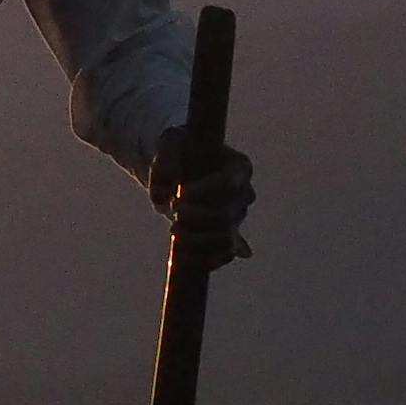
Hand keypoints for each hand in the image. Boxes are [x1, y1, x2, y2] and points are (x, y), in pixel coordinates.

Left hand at [150, 130, 254, 267]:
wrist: (182, 167)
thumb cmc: (180, 150)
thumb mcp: (168, 145)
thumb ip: (165, 162)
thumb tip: (161, 197)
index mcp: (239, 167)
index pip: (230, 184)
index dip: (205, 191)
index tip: (179, 192)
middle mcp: (244, 194)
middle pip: (227, 214)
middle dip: (196, 216)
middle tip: (172, 208)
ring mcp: (237, 218)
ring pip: (226, 239)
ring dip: (197, 240)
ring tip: (173, 230)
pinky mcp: (227, 237)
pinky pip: (223, 255)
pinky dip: (203, 260)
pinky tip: (180, 257)